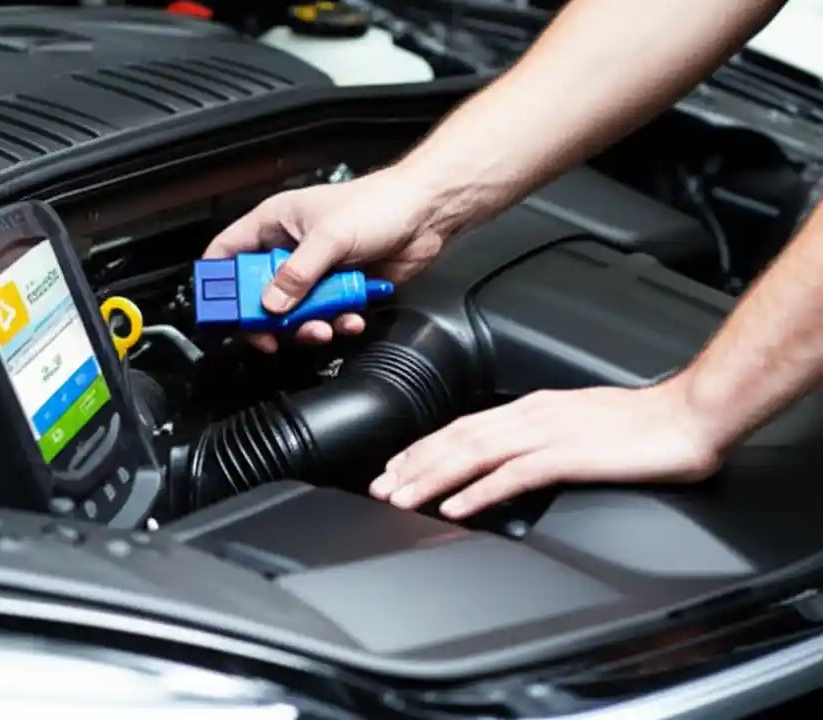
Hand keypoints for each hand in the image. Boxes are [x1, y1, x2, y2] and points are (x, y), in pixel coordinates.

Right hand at [203, 170, 449, 352]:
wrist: (425, 214)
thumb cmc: (378, 203)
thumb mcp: (329, 237)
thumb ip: (297, 274)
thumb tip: (271, 303)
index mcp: (274, 223)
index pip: (227, 252)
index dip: (218, 282)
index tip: (223, 310)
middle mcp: (289, 248)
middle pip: (258, 293)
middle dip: (269, 316)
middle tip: (274, 332)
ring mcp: (313, 271)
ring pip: (293, 311)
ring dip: (306, 325)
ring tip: (322, 326)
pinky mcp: (337, 288)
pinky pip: (325, 315)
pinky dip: (336, 323)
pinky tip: (348, 318)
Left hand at [368, 382, 725, 518]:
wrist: (691, 416)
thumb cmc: (643, 424)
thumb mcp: (579, 426)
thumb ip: (543, 439)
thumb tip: (513, 462)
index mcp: (533, 408)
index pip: (464, 427)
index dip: (425, 447)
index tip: (396, 467)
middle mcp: (532, 415)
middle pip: (457, 439)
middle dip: (413, 464)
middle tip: (380, 487)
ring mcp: (548, 433)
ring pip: (473, 454)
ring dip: (432, 478)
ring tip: (402, 498)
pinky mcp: (569, 455)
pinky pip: (512, 475)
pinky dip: (478, 491)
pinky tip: (455, 507)